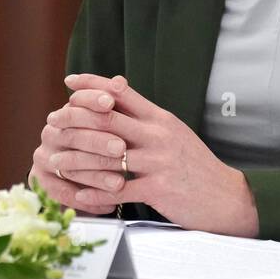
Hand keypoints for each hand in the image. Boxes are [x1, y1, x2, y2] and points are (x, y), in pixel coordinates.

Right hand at [29, 80, 130, 215]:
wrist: (90, 175)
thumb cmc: (108, 141)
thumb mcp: (112, 122)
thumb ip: (115, 102)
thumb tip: (120, 80)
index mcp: (64, 114)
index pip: (75, 104)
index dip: (91, 100)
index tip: (111, 102)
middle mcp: (50, 134)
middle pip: (71, 135)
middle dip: (98, 141)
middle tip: (121, 147)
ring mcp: (44, 159)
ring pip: (68, 166)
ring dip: (95, 175)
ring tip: (120, 182)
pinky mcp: (43, 184)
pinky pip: (63, 194)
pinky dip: (88, 200)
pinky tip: (109, 204)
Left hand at [61, 73, 259, 237]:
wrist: (226, 196)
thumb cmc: (196, 165)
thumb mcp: (174, 131)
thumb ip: (145, 114)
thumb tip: (118, 87)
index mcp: (160, 118)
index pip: (122, 92)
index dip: (93, 84)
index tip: (69, 82)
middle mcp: (158, 134)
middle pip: (108, 119)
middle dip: (75, 119)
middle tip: (52, 122)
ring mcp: (158, 161)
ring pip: (108, 155)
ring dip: (77, 159)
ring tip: (56, 161)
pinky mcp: (159, 188)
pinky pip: (120, 189)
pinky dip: (96, 192)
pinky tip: (79, 194)